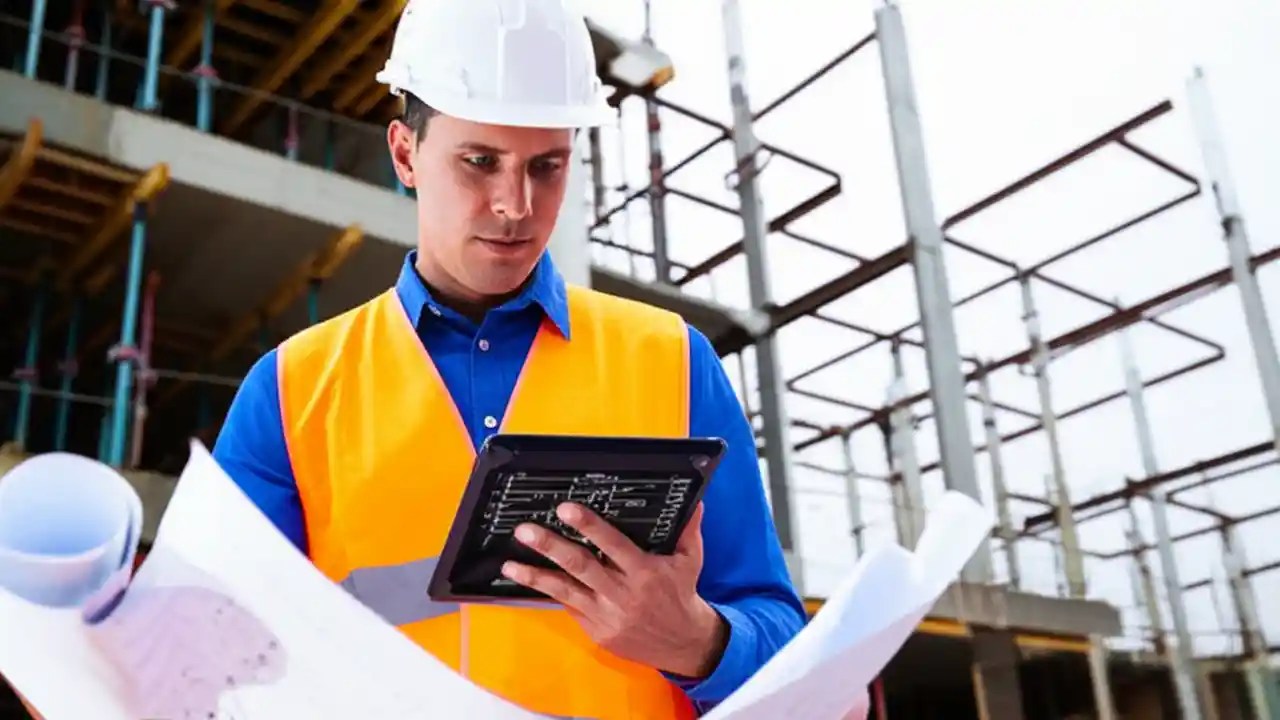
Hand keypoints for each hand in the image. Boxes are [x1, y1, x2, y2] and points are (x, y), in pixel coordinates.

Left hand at [501, 502, 727, 678]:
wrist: (683, 644)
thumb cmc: (682, 596)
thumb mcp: (690, 560)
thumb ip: (688, 530)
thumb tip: (692, 501)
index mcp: (644, 571)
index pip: (612, 544)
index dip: (589, 525)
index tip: (566, 509)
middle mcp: (622, 593)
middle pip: (581, 566)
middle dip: (550, 547)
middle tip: (526, 531)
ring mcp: (606, 614)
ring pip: (566, 591)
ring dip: (536, 576)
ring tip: (510, 564)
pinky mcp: (597, 630)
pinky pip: (569, 607)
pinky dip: (549, 594)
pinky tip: (528, 582)